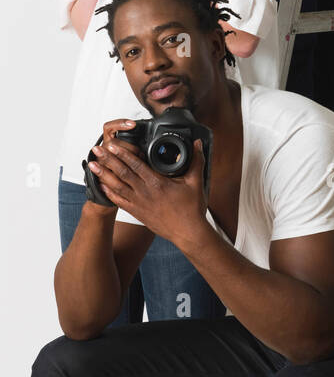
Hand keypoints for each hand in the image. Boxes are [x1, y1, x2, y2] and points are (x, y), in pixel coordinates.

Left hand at [87, 137, 208, 247]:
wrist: (187, 233)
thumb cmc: (191, 209)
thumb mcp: (196, 182)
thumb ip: (196, 160)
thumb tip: (198, 144)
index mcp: (157, 183)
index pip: (136, 164)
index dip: (122, 153)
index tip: (112, 145)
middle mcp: (144, 192)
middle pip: (121, 173)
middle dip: (107, 160)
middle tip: (96, 150)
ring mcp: (139, 203)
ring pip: (116, 186)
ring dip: (103, 175)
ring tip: (92, 165)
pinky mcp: (137, 212)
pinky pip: (119, 201)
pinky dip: (108, 192)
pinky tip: (101, 185)